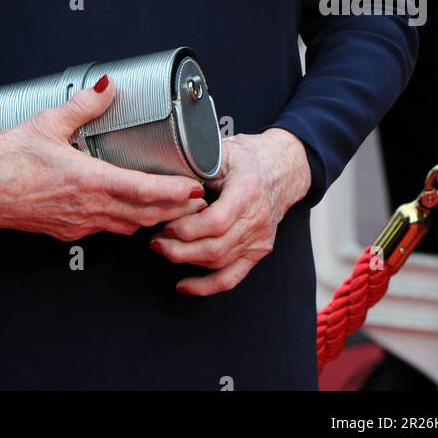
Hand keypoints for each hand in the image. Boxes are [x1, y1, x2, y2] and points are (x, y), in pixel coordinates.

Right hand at [0, 75, 207, 238]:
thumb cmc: (4, 160)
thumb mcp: (46, 122)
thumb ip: (82, 105)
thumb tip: (108, 85)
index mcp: (86, 181)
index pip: (142, 192)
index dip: (173, 194)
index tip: (196, 188)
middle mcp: (87, 208)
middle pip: (143, 215)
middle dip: (175, 209)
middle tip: (199, 199)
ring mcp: (77, 224)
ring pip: (127, 226)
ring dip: (152, 218)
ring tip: (175, 206)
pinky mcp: (67, 230)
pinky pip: (106, 230)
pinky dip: (127, 222)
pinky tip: (131, 211)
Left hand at [145, 129, 311, 295]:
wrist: (281, 168)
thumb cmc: (249, 157)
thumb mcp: (222, 151)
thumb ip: (197, 165)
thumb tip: (167, 178)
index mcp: (247, 190)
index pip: (216, 221)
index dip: (187, 228)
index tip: (166, 224)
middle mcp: (256, 219)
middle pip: (215, 247)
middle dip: (179, 249)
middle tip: (156, 241)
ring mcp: (259, 239)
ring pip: (219, 263)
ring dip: (187, 262)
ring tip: (164, 250)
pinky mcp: (258, 252)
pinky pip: (232, 277)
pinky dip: (207, 286)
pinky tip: (185, 285)